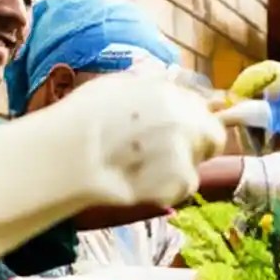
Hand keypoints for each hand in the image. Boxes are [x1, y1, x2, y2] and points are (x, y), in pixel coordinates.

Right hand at [0, 75, 225, 259]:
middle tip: (164, 158)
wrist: (67, 158)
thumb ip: (150, 90)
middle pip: (211, 138)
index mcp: (168, 92)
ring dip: (174, 172)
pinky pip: (180, 189)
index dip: (193, 123)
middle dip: (194, 148)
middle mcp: (184, 117)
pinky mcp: (179, 181)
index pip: (204, 109)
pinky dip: (164, 191)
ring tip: (138, 173)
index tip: (182, 133)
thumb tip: (168, 91)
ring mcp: (185, 150)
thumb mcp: (116, 88)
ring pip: (194, 168)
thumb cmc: (79, 120)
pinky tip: (137, 186)